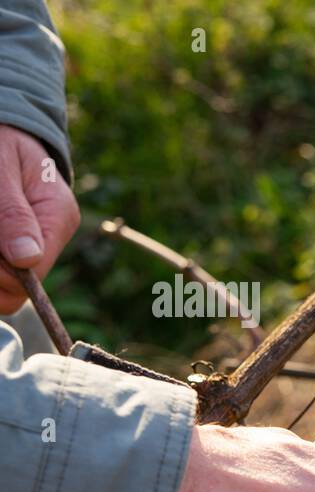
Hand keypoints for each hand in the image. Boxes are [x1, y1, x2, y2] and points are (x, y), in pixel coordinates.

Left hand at [0, 125, 79, 313]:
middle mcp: (50, 238)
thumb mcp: (0, 167)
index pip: (31, 275)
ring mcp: (33, 245)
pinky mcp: (16, 246)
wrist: (0, 129)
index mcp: (58, 218)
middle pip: (13, 289)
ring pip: (2, 286)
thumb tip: (27, 259)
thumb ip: (12, 213)